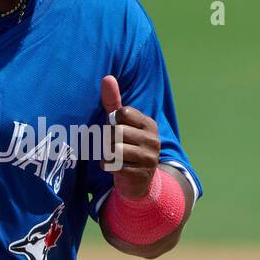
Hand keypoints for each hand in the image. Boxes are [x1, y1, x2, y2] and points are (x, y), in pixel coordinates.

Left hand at [100, 74, 159, 199]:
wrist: (138, 182)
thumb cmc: (126, 146)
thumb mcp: (120, 124)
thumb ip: (113, 102)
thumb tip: (107, 77)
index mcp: (149, 124)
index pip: (121, 113)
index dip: (112, 122)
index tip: (118, 131)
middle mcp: (153, 140)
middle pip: (116, 132)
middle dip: (108, 140)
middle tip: (113, 147)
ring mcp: (149, 158)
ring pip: (114, 149)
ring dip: (107, 154)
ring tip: (114, 157)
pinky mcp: (140, 175)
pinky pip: (113, 165)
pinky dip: (108, 166)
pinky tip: (115, 168)